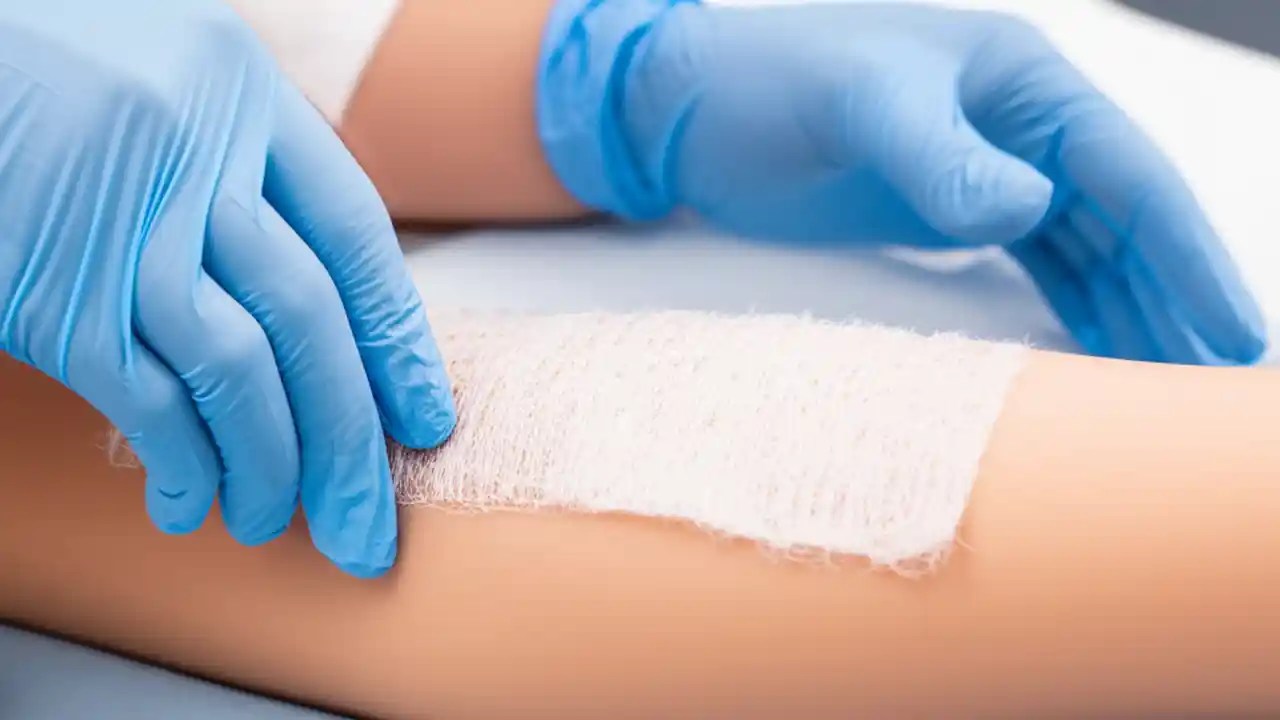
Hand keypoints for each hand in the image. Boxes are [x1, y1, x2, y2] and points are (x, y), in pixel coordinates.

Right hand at [0, 0, 455, 576]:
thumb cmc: (48, 68)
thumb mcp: (168, 83)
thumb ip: (239, 171)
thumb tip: (309, 315)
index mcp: (238, 88)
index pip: (356, 236)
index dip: (398, 342)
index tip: (426, 422)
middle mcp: (193, 148)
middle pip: (309, 318)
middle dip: (349, 440)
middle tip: (366, 524)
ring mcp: (121, 222)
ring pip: (238, 370)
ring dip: (268, 466)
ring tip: (271, 520)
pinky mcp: (51, 291)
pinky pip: (148, 399)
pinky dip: (182, 464)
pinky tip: (189, 498)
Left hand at [550, 1, 1264, 363]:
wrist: (689, 109)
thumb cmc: (767, 81)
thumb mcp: (855, 103)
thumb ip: (938, 155)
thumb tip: (1028, 206)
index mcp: (1020, 82)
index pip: (1129, 176)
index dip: (1187, 254)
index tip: (1229, 331)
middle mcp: (1019, 124)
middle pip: (1123, 218)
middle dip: (1174, 294)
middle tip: (1221, 378)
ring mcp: (987, 168)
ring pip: (1086, 246)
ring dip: (1132, 309)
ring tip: (1174, 383)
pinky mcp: (949, 208)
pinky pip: (1036, 262)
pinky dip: (1072, 306)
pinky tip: (1099, 350)